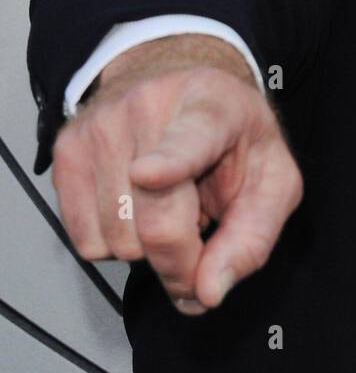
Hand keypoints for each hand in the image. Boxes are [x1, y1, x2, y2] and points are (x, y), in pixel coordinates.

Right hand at [50, 56, 302, 314]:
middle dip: (181, 258)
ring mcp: (99, 127)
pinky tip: (135, 204)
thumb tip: (207, 291)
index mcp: (211, 109)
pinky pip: (85, 240)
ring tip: (167, 201)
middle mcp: (147, 108)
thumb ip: (252, 240)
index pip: (187, 141)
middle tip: (200, 225)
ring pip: (115, 241)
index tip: (148, 174)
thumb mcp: (272, 180)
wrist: (180, 80)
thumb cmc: (232, 136)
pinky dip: (114, 239)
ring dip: (146, 245)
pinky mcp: (66, 150)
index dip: (168, 164)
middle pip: (152, 223)